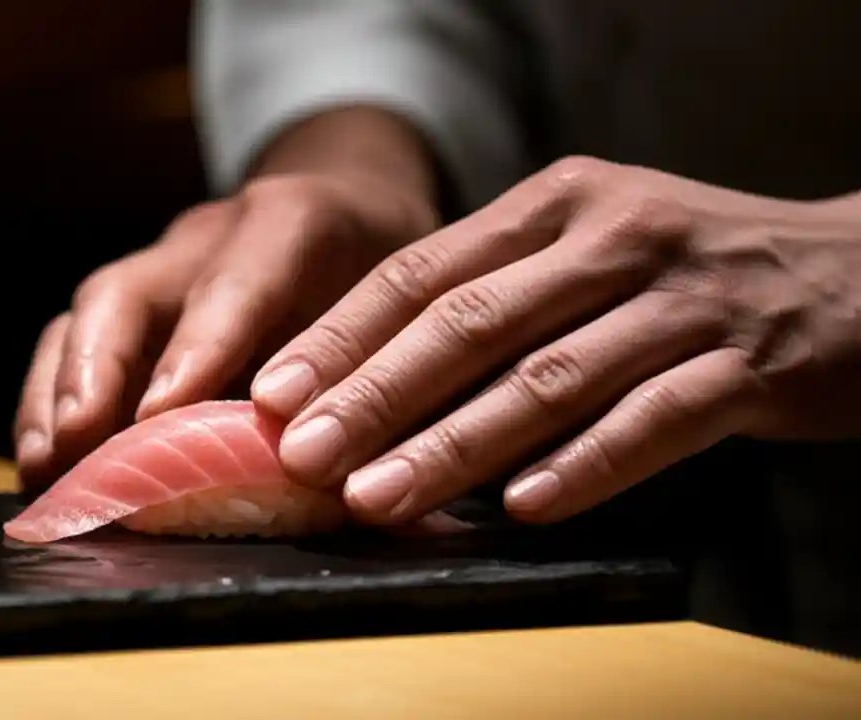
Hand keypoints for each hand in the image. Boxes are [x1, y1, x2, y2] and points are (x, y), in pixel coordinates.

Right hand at [13, 170, 436, 488]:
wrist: (357, 210)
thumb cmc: (389, 281)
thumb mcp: (406, 313)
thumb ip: (371, 379)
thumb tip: (336, 480)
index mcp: (299, 224)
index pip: (243, 279)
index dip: (202, 344)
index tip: (161, 416)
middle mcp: (213, 236)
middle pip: (133, 291)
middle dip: (97, 371)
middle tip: (79, 443)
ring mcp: (167, 265)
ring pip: (90, 314)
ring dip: (59, 394)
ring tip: (45, 466)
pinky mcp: (140, 299)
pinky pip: (76, 340)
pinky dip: (55, 401)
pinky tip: (47, 461)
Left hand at [251, 156, 860, 527]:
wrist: (857, 271)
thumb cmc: (690, 273)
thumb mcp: (589, 249)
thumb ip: (497, 296)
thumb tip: (369, 378)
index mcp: (556, 205)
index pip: (423, 271)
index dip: (343, 336)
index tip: (272, 394)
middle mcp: (614, 238)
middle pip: (470, 323)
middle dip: (375, 395)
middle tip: (301, 454)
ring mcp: (685, 300)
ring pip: (548, 379)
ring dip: (455, 444)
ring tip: (380, 496)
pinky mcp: (752, 365)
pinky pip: (654, 421)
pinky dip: (585, 467)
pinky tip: (522, 508)